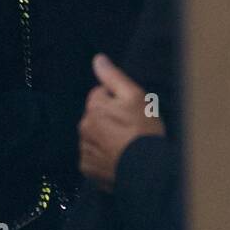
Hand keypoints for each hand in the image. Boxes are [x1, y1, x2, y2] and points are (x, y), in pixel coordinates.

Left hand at [78, 53, 163, 191]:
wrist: (145, 170)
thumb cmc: (143, 130)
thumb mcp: (134, 96)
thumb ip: (113, 76)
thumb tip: (97, 59)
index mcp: (94, 107)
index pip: (100, 94)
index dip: (117, 100)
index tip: (130, 110)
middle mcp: (84, 127)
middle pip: (96, 116)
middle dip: (109, 118)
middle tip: (131, 128)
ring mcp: (85, 150)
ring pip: (94, 136)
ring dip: (105, 137)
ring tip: (126, 145)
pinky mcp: (88, 169)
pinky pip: (94, 156)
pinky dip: (103, 156)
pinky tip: (119, 158)